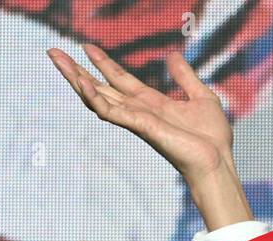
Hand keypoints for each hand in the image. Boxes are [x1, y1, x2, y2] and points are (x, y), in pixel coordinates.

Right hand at [46, 43, 233, 183]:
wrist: (218, 160)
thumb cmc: (212, 138)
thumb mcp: (202, 97)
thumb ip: (185, 77)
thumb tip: (173, 55)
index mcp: (152, 104)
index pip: (120, 80)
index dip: (104, 63)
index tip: (87, 47)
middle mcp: (139, 111)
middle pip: (100, 87)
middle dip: (77, 70)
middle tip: (54, 51)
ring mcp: (137, 119)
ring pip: (97, 97)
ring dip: (76, 79)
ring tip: (58, 60)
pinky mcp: (141, 127)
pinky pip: (111, 112)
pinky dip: (94, 97)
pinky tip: (82, 83)